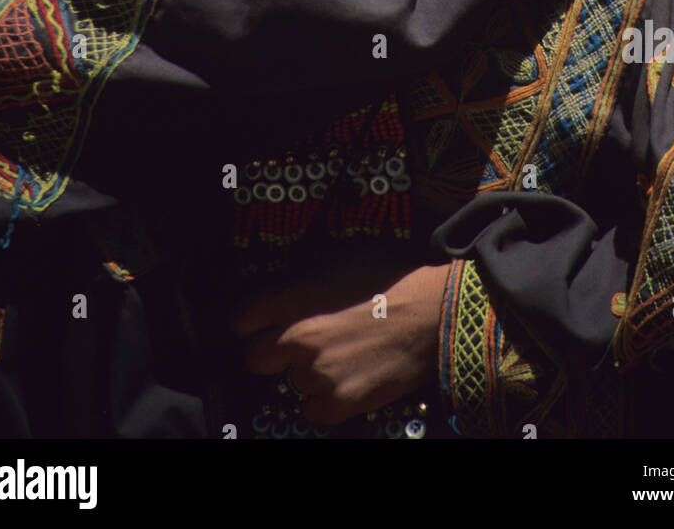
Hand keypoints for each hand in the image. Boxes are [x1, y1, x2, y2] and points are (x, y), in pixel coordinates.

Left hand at [234, 260, 448, 423]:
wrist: (433, 312)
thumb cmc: (389, 278)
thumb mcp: (339, 263)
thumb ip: (304, 283)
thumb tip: (284, 293)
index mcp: (293, 299)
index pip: (241, 319)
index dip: (250, 321)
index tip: (261, 324)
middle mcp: (298, 338)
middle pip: (254, 358)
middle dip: (269, 353)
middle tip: (293, 347)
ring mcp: (318, 373)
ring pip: (291, 382)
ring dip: (307, 373)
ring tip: (340, 357)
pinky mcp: (341, 401)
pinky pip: (312, 410)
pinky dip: (324, 399)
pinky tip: (345, 380)